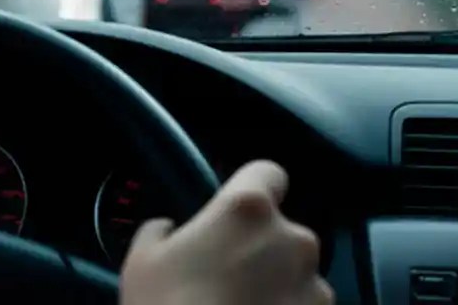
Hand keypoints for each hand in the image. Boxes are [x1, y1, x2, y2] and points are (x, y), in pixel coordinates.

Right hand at [121, 160, 330, 304]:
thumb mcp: (143, 259)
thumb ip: (163, 230)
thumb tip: (169, 230)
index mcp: (248, 209)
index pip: (268, 172)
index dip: (253, 188)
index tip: (237, 209)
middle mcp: (292, 239)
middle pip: (281, 229)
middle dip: (260, 248)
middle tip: (225, 274)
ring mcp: (314, 285)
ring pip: (296, 272)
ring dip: (275, 284)